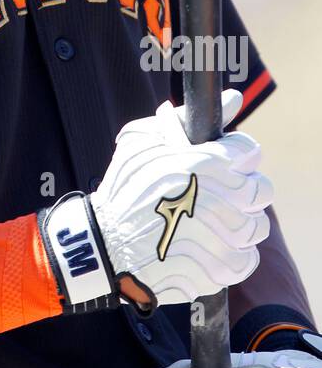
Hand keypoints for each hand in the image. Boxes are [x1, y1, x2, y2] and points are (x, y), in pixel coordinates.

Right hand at [91, 87, 272, 311]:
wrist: (107, 247)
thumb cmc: (125, 190)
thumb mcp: (144, 142)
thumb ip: (189, 119)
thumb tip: (235, 97)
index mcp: (198, 162)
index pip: (248, 151)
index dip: (237, 156)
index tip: (223, 164)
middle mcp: (213, 198)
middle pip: (261, 190)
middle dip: (242, 191)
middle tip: (217, 195)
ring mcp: (217, 237)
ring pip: (257, 225)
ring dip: (239, 224)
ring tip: (210, 222)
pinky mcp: (217, 270)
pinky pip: (247, 258)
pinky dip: (233, 254)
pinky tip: (209, 246)